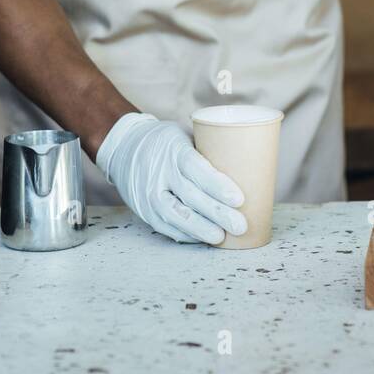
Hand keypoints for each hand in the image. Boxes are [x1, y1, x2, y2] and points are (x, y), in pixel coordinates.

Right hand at [96, 113, 247, 243]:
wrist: (124, 147)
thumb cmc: (166, 141)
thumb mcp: (184, 135)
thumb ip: (208, 153)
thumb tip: (248, 172)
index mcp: (173, 148)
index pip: (196, 168)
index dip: (217, 185)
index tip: (239, 198)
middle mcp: (159, 172)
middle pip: (190, 196)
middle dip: (217, 213)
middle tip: (240, 225)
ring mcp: (149, 192)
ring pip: (176, 215)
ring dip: (201, 229)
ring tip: (221, 238)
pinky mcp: (144, 210)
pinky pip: (166, 226)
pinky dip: (185, 234)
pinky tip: (203, 239)